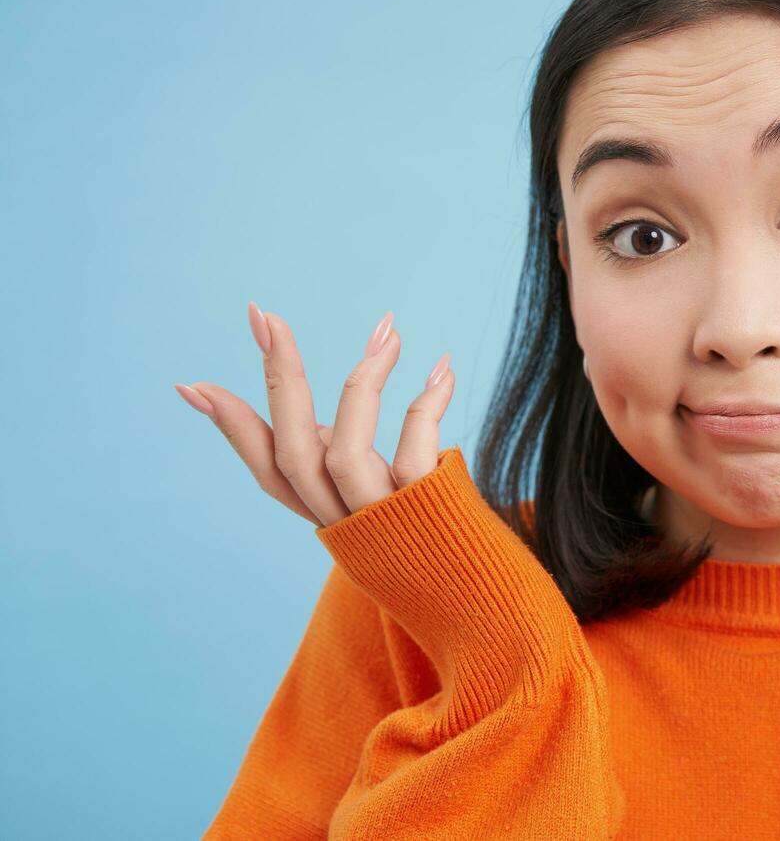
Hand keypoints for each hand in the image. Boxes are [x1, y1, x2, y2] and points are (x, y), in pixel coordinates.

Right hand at [173, 302, 455, 526]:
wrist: (471, 580)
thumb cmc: (415, 519)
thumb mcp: (362, 480)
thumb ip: (325, 441)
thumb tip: (281, 384)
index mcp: (321, 506)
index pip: (266, 466)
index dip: (230, 425)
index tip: (192, 384)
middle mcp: (342, 517)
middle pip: (293, 451)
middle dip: (277, 379)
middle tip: (267, 317)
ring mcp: (381, 517)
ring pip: (345, 454)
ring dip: (362, 383)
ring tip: (388, 331)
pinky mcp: (424, 511)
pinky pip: (416, 452)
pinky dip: (427, 405)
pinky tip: (443, 369)